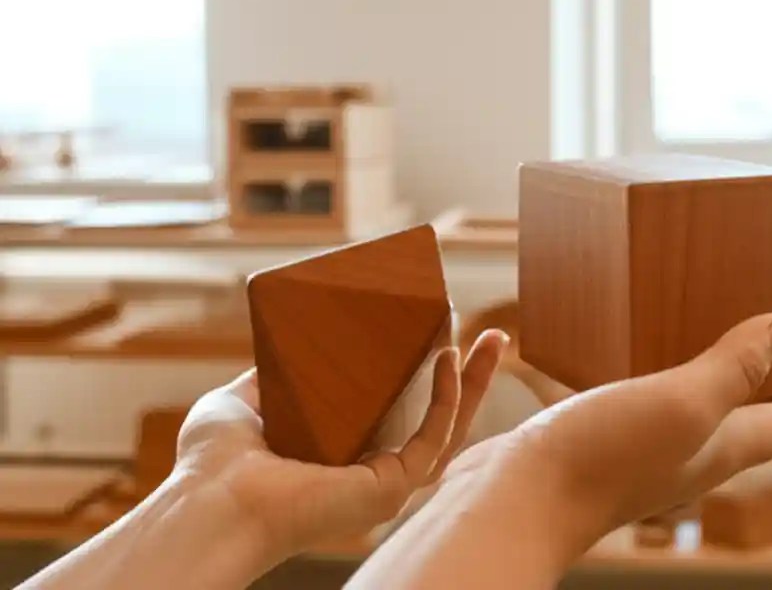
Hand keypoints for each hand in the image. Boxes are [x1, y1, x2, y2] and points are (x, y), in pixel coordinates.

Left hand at [176, 329, 506, 562]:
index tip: (438, 335)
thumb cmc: (213, 466)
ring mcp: (386, 486)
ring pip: (450, 430)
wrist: (212, 501)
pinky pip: (434, 438)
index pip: (399, 416)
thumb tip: (292, 343)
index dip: (424, 378)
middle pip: (438, 421)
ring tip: (494, 342)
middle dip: (470, 380)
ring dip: (475, 385)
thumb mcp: (244, 401)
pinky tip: (449, 360)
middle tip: (491, 339)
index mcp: (341, 459)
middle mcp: (370, 474)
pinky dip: (448, 399)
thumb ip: (272, 377)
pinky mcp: (391, 488)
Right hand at [455, 313, 771, 549]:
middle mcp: (683, 455)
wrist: (512, 505)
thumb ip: (735, 367)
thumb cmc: (602, 458)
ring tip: (681, 322)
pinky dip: (608, 368)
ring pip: (676, 406)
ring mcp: (634, 452)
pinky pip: (610, 397)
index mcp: (719, 449)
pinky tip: (583, 341)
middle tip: (762, 331)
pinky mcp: (588, 442)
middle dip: (759, 376)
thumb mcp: (682, 403)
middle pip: (741, 417)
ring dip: (689, 367)